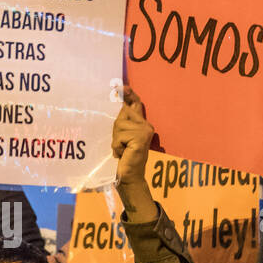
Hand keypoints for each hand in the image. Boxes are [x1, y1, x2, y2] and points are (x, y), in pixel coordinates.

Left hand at [112, 87, 155, 219]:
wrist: (129, 175)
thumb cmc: (124, 155)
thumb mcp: (122, 135)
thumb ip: (123, 120)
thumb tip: (121, 102)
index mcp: (142, 123)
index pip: (135, 104)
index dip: (129, 94)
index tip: (121, 86)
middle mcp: (146, 125)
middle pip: (122, 114)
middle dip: (117, 129)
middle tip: (121, 144)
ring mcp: (145, 131)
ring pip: (119, 125)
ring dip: (116, 140)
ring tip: (122, 149)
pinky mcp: (140, 139)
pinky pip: (120, 136)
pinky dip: (117, 146)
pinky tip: (123, 153)